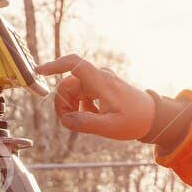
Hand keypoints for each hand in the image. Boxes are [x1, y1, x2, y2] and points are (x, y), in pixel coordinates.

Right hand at [35, 53, 155, 140]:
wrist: (152, 117)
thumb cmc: (134, 120)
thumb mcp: (110, 127)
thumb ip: (86, 123)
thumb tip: (66, 120)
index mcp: (100, 81)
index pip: (74, 64)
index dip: (54, 65)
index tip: (38, 72)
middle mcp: (99, 77)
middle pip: (67, 84)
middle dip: (63, 103)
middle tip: (69, 122)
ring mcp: (99, 81)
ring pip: (72, 90)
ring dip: (71, 106)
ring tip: (82, 122)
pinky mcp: (100, 88)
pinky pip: (81, 94)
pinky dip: (80, 106)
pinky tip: (93, 117)